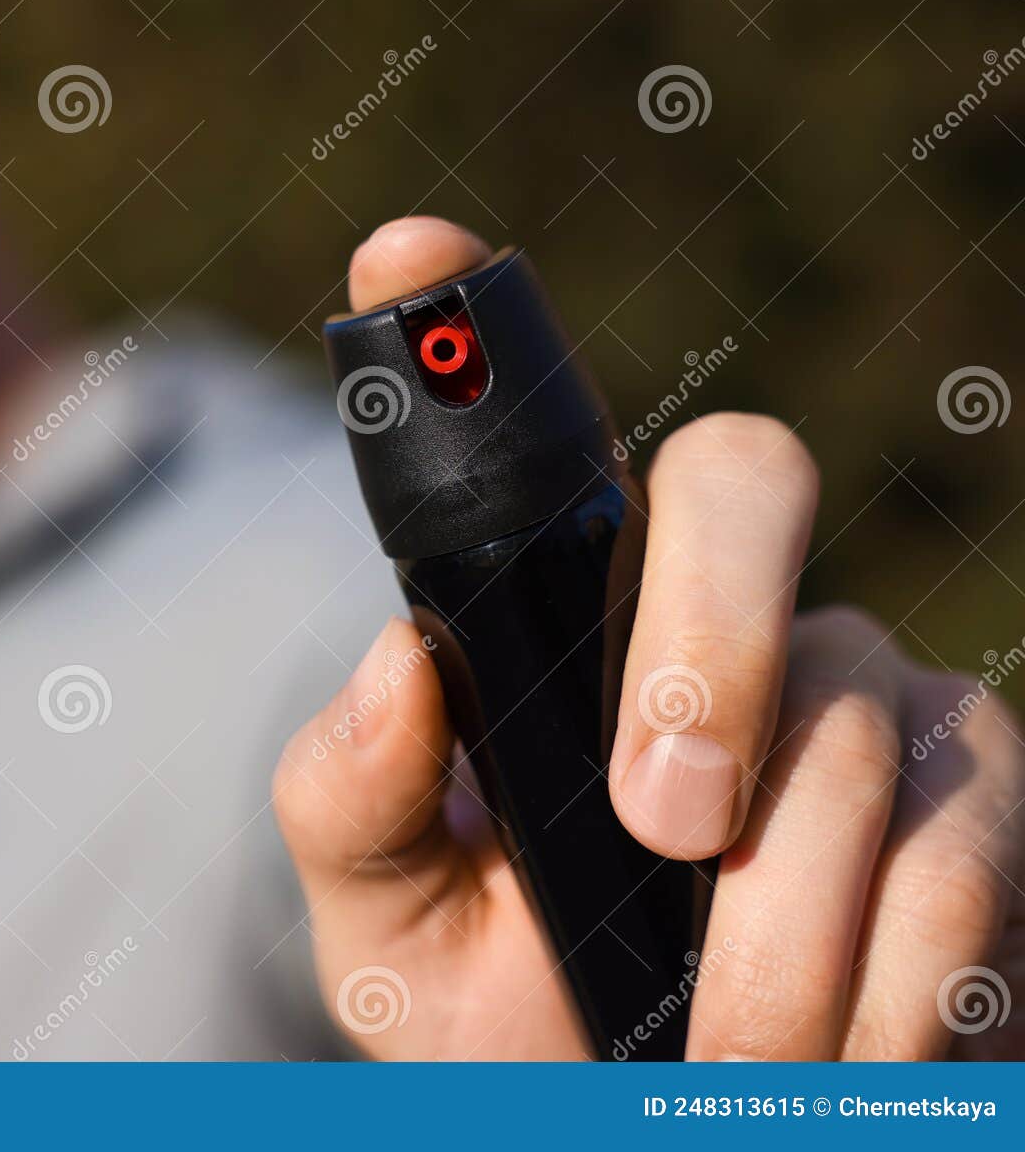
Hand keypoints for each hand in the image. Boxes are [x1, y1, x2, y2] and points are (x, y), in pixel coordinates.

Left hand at [274, 216, 1024, 1060]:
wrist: (644, 1114)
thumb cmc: (502, 1008)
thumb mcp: (388, 923)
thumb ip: (351, 799)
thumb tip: (402, 658)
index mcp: (560, 620)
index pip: (532, 433)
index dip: (464, 316)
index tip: (401, 249)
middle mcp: (717, 607)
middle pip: (743, 476)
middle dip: (707, 653)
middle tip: (656, 828)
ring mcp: (863, 685)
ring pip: (861, 718)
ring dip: (779, 932)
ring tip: (720, 1051)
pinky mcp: (976, 792)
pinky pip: (967, 847)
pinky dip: (890, 986)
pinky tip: (831, 1057)